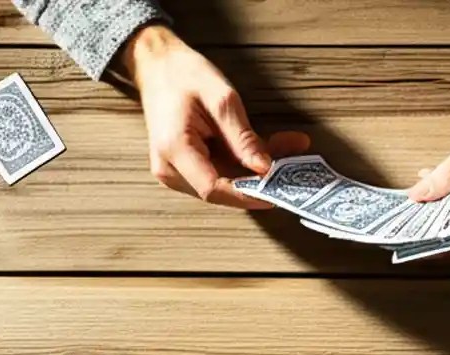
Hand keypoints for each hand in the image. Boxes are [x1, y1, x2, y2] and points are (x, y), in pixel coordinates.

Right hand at [123, 25, 309, 207]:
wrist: (156, 65)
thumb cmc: (182, 74)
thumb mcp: (221, 100)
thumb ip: (243, 138)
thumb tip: (264, 168)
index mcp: (174, 149)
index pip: (213, 189)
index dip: (247, 195)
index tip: (276, 192)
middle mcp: (170, 168)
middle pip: (221, 188)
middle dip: (258, 179)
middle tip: (293, 164)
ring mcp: (175, 170)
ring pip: (224, 181)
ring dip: (255, 169)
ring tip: (286, 147)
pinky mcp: (185, 166)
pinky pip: (219, 171)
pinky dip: (244, 162)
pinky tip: (268, 147)